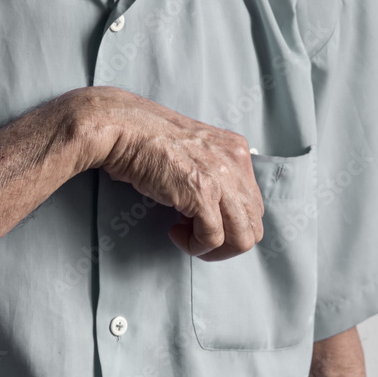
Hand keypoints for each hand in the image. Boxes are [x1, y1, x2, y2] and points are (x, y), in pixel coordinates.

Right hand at [68, 87, 263, 260]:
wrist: (123, 128)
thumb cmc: (149, 140)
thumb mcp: (196, 150)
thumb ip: (215, 173)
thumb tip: (218, 209)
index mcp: (237, 151)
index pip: (254, 204)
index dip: (231, 222)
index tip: (205, 222)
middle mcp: (236, 163)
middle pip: (254, 224)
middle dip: (227, 242)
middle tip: (198, 237)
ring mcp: (221, 179)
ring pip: (242, 238)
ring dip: (214, 249)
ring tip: (188, 237)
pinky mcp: (201, 194)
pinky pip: (212, 238)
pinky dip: (194, 245)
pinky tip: (174, 231)